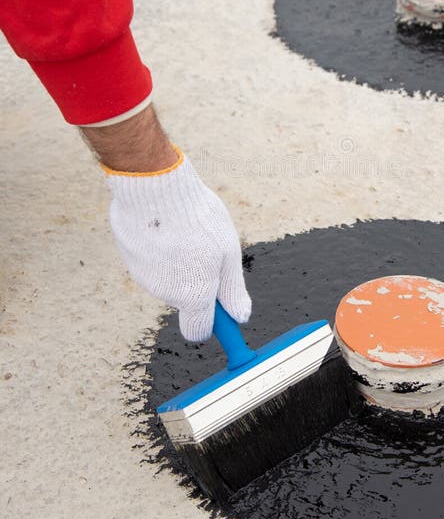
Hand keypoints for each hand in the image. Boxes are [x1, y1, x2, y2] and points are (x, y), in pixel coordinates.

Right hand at [105, 149, 251, 340]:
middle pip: (185, 300)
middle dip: (197, 282)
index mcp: (193, 296)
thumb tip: (240, 317)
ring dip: (178, 263)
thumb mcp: (227, 252)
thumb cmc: (199, 218)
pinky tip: (165, 226)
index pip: (198, 331)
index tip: (220, 308)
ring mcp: (143, 277)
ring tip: (184, 231)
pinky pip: (151, 261)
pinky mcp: (129, 258)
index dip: (212, 323)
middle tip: (206, 249)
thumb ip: (232, 289)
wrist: (154, 187)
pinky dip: (160, 249)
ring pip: (167, 279)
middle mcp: (165, 294)